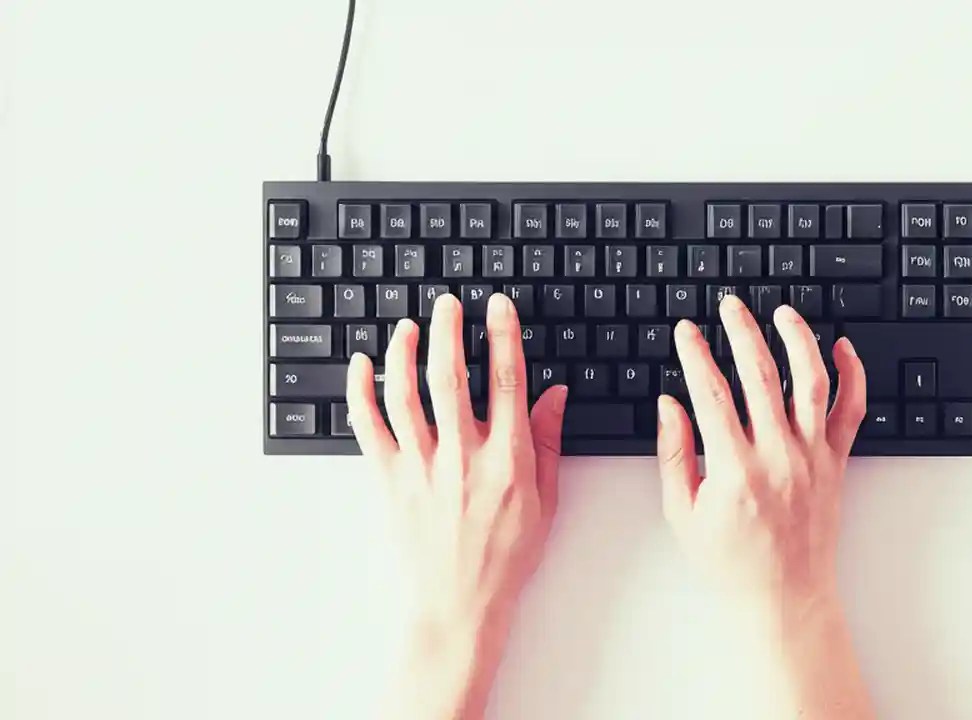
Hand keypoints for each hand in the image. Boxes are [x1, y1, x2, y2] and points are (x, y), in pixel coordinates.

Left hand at [345, 292, 566, 719]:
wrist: (458, 607)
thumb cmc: (503, 559)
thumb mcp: (545, 502)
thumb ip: (548, 443)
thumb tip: (554, 395)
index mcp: (506, 460)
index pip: (506, 383)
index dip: (503, 337)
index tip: (497, 308)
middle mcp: (462, 457)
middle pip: (451, 378)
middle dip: (449, 331)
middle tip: (447, 303)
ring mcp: (422, 468)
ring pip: (406, 395)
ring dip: (404, 353)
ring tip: (408, 326)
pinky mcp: (389, 482)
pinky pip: (368, 428)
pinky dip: (360, 392)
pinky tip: (360, 365)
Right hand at [658, 294, 873, 717]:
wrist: (784, 599)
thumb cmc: (731, 564)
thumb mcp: (683, 514)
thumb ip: (673, 454)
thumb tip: (669, 404)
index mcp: (733, 469)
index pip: (711, 393)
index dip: (695, 354)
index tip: (686, 330)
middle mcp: (778, 456)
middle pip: (761, 375)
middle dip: (741, 331)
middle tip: (730, 305)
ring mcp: (813, 458)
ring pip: (810, 382)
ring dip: (797, 340)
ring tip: (781, 313)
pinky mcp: (837, 464)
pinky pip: (852, 411)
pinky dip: (852, 375)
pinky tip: (840, 347)